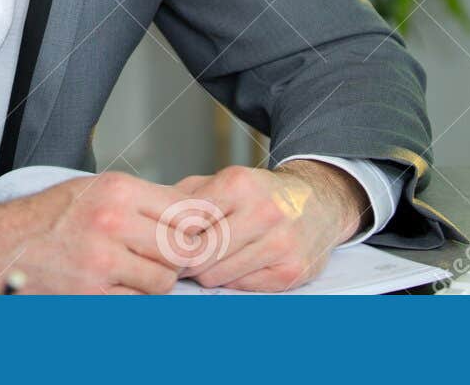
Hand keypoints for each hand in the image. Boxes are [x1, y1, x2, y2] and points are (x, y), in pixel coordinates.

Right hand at [0, 172, 189, 293]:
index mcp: (117, 189)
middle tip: (166, 257)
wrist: (0, 247)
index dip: (196, 226)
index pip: (186, 209)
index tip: (191, 233)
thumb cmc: (49, 217)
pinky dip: (133, 298)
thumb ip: (141, 201)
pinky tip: (116, 286)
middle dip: (179, 257)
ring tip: (137, 271)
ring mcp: (102, 260)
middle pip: (182, 248)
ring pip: (163, 280)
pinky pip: (137, 302)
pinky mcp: (92, 294)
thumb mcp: (95, 190)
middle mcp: (112, 221)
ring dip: (157, 281)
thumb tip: (191, 217)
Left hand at [168, 161, 371, 291]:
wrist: (320, 203)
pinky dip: (233, 281)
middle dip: (185, 259)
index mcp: (240, 184)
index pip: (187, 221)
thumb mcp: (225, 181)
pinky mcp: (292, 271)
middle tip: (181, 259)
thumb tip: (149, 219)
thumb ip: (186, 197)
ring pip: (217, 275)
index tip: (167, 241)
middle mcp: (264, 212)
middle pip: (200, 254)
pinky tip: (236, 266)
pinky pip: (242, 288)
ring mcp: (281, 244)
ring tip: (210, 260)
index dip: (171, 235)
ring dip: (207, 272)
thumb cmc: (261, 193)